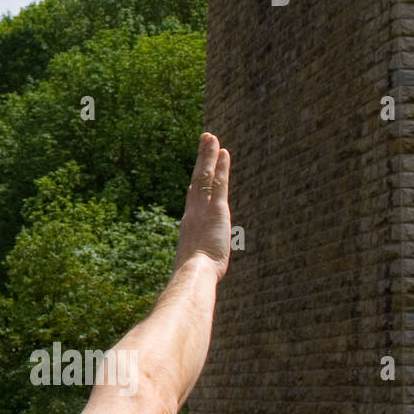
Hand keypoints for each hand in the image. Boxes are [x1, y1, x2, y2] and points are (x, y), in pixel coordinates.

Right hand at [174, 132, 231, 282]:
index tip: (200, 166)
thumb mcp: (195, 266)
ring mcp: (203, 208)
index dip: (197, 180)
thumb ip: (196, 263)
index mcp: (189, 223)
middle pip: (197, 179)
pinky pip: (218, 182)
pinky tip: (223, 152)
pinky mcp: (216, 208)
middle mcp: (193, 211)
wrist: (193, 274)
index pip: (194, 196)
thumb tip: (194, 276)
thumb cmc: (193, 276)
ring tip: (211, 136)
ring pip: (205, 176)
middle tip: (205, 139)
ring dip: (208, 155)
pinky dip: (220, 166)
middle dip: (201, 159)